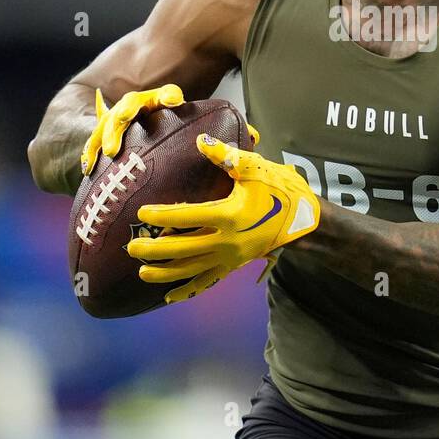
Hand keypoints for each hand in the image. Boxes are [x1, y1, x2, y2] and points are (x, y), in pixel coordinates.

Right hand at [80, 85, 260, 176]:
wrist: (117, 115)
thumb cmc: (169, 129)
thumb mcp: (190, 126)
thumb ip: (220, 131)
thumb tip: (255, 136)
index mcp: (161, 102)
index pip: (164, 94)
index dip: (167, 95)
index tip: (173, 100)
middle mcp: (137, 107)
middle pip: (131, 103)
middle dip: (129, 110)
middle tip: (128, 120)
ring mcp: (116, 120)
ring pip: (109, 121)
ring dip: (108, 133)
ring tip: (110, 150)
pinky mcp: (99, 134)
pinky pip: (92, 141)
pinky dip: (90, 151)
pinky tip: (89, 166)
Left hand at [127, 133, 319, 303]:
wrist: (306, 221)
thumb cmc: (281, 191)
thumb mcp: (257, 169)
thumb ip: (227, 156)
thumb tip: (201, 142)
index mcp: (231, 214)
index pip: (189, 215)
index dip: (164, 214)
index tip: (143, 211)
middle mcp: (229, 240)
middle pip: (184, 248)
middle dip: (155, 249)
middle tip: (131, 247)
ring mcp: (232, 257)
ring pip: (192, 269)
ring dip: (165, 273)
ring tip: (141, 272)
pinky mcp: (235, 266)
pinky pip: (208, 281)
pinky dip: (188, 290)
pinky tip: (169, 297)